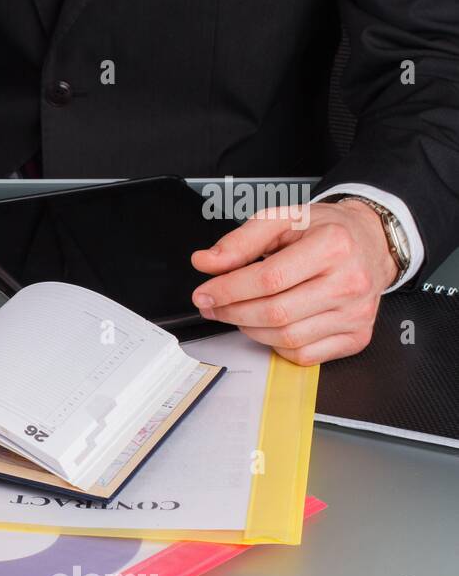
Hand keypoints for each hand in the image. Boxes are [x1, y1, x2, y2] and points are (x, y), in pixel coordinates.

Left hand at [191, 200, 398, 364]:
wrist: (370, 243)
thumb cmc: (325, 231)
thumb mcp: (282, 220)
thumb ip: (240, 241)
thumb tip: (206, 262)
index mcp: (333, 246)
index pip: (269, 279)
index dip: (228, 290)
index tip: (204, 293)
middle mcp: (350, 282)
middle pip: (275, 313)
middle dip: (233, 312)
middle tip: (214, 305)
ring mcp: (356, 314)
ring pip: (287, 338)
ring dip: (251, 329)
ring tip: (241, 312)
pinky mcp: (357, 337)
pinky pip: (305, 355)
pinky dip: (278, 346)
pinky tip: (273, 326)